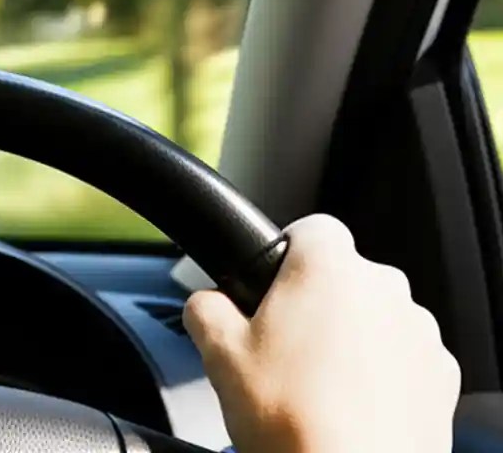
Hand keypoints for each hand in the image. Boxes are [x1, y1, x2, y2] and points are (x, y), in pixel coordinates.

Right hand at [184, 214, 459, 452]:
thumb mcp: (218, 354)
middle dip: (314, 302)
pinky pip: (403, 355)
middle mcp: (382, 289)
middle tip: (281, 347)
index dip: (284, 253)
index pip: (310, 228)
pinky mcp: (440, 373)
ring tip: (315, 385)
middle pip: (342, 276)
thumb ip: (205, 308)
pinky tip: (349, 404)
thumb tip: (207, 304)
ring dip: (350, 337)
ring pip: (374, 316)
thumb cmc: (291, 418)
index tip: (270, 284)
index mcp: (327, 269)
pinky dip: (381, 371)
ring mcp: (418, 331)